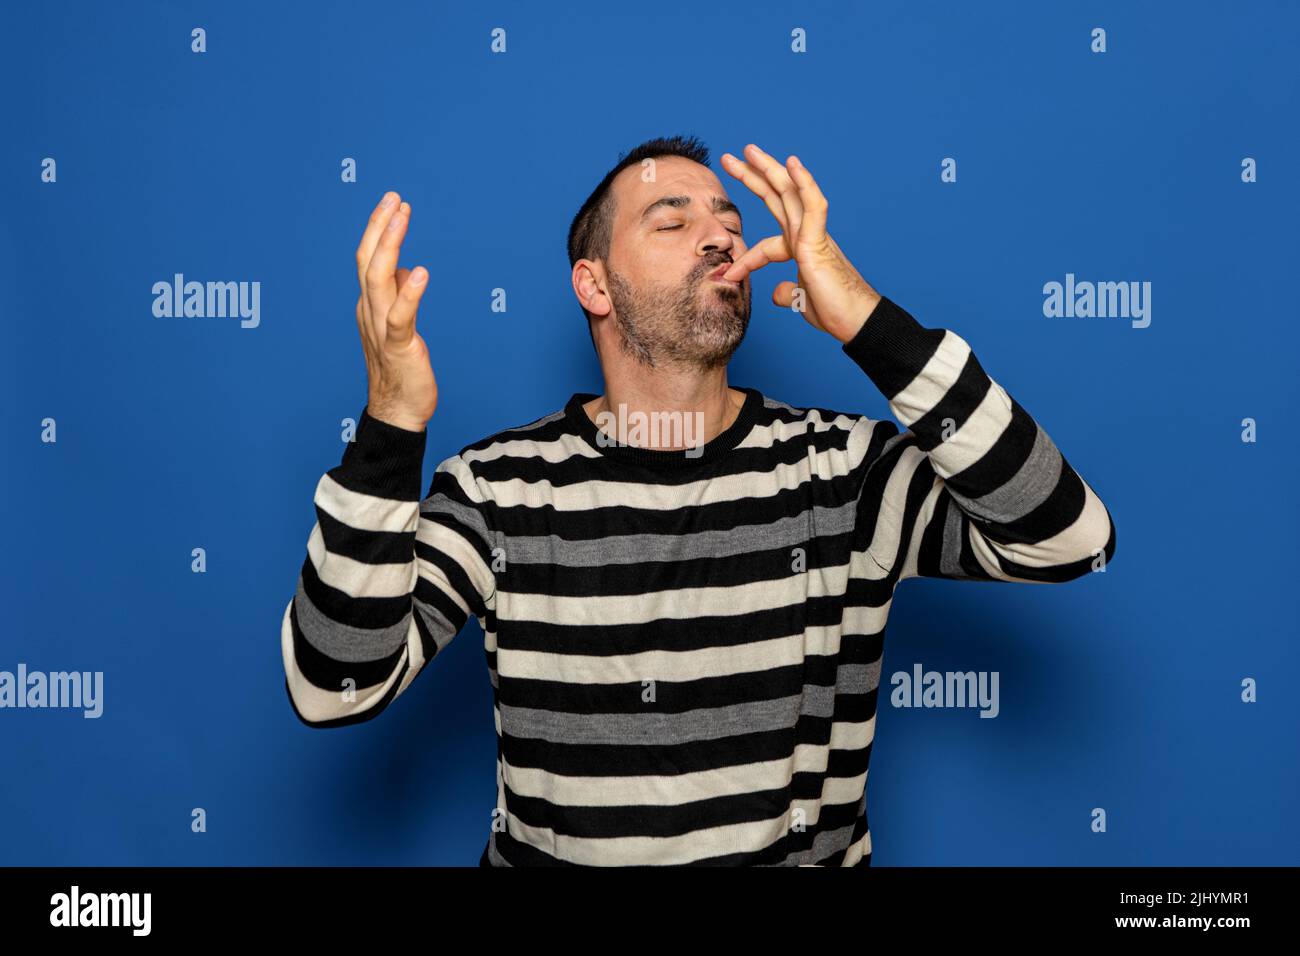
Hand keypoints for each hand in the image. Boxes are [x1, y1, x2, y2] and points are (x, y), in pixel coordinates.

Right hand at [355, 191, 436, 431]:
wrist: (397, 411)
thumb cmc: (400, 369)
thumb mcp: (400, 325)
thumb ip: (401, 297)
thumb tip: (409, 272)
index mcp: (370, 305)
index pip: (370, 259)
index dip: (379, 229)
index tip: (394, 203)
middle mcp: (370, 312)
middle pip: (368, 261)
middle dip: (380, 226)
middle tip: (395, 198)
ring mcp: (381, 328)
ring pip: (378, 280)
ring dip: (389, 245)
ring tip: (401, 218)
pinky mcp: (398, 347)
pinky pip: (400, 316)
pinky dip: (410, 293)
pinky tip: (422, 273)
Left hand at [719, 144, 881, 343]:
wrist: (856, 322)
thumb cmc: (835, 312)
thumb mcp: (801, 301)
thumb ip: (788, 292)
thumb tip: (777, 292)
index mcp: (800, 250)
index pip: (766, 243)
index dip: (745, 258)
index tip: (727, 275)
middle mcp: (806, 235)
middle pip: (777, 198)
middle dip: (752, 177)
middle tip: (729, 159)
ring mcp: (814, 234)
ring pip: (790, 193)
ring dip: (769, 169)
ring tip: (748, 150)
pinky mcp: (820, 241)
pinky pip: (813, 205)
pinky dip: (804, 183)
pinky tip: (792, 163)